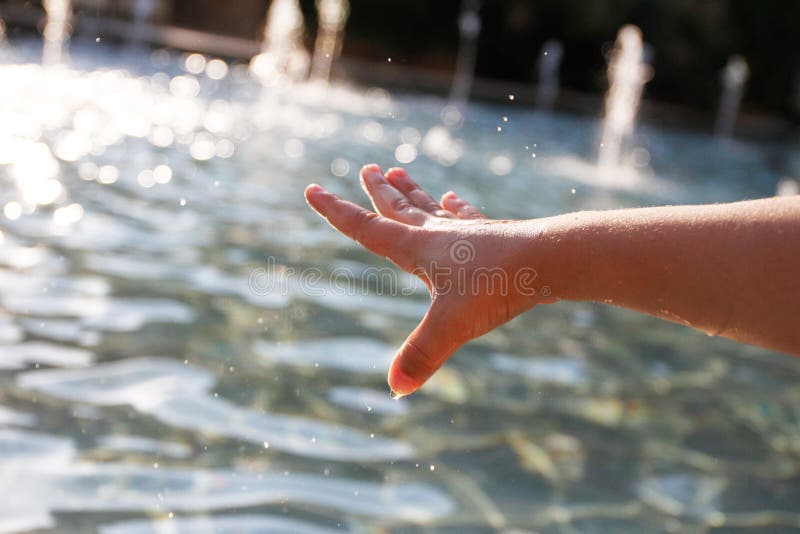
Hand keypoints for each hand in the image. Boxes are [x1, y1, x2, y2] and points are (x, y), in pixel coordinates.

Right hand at [305, 164, 556, 395]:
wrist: (552, 258)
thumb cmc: (498, 285)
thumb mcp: (452, 325)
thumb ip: (422, 354)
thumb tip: (395, 388)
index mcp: (418, 249)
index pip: (367, 228)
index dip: (336, 212)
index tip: (312, 190)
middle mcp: (438, 235)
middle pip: (400, 210)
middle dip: (379, 192)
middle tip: (366, 168)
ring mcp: (467, 233)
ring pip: (430, 209)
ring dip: (412, 193)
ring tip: (399, 172)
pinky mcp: (493, 236)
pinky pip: (466, 217)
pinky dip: (455, 209)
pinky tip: (452, 199)